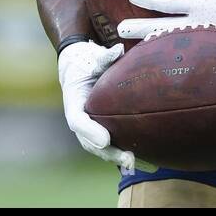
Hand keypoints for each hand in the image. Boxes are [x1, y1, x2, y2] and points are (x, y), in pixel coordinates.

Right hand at [57, 40, 134, 169]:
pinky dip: (122, 154)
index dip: (90, 131)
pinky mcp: (99, 128)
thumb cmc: (86, 61)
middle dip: (109, 153)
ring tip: (137, 164)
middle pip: (89, 142)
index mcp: (73, 99)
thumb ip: (104, 57)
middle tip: (128, 159)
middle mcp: (79, 117)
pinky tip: (142, 162)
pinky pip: (109, 145)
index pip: (77, 119)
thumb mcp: (91, 57)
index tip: (106, 140)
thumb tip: (118, 51)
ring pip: (99, 148)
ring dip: (117, 158)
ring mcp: (88, 126)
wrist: (78, 66)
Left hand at [116, 0, 215, 47]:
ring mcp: (211, 41)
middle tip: (118, 29)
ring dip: (156, 44)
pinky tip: (172, 54)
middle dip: (140, 28)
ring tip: (138, 46)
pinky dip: (180, 52)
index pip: (168, 1)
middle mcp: (202, 26)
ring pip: (177, 44)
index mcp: (203, 5)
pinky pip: (195, 52)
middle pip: (162, 29)